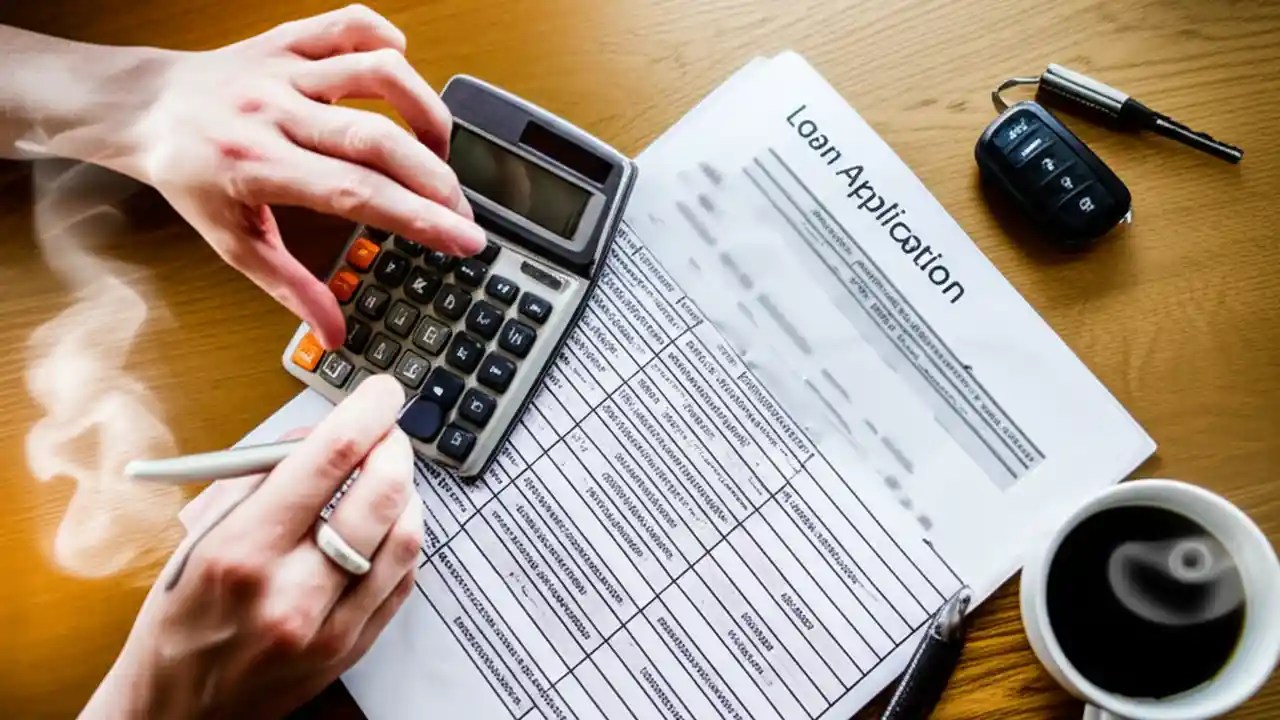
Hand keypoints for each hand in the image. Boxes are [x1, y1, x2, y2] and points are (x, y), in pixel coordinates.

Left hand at [74, 5, 483, 347]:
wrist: (145, 109)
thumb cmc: (191, 176)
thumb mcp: (233, 243)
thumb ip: (289, 289)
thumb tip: (333, 336)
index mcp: (259, 166)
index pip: (357, 194)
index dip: (420, 218)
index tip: (464, 239)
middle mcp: (276, 112)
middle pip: (379, 139)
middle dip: (436, 178)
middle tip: (462, 209)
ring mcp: (284, 69)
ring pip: (377, 72)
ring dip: (425, 109)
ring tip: (437, 147)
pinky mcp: (289, 38)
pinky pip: (350, 23)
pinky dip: (388, 40)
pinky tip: (404, 71)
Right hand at [82, 375, 422, 718]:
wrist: (177, 710)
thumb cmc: (182, 618)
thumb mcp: (203, 537)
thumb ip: (264, 481)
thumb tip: (325, 434)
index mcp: (242, 551)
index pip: (326, 461)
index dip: (365, 414)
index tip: (382, 392)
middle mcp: (291, 591)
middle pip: (379, 495)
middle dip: (394, 448)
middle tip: (389, 433)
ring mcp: (328, 626)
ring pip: (404, 537)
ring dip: (408, 492)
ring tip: (391, 478)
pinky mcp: (352, 649)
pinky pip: (404, 579)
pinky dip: (404, 539)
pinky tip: (387, 525)